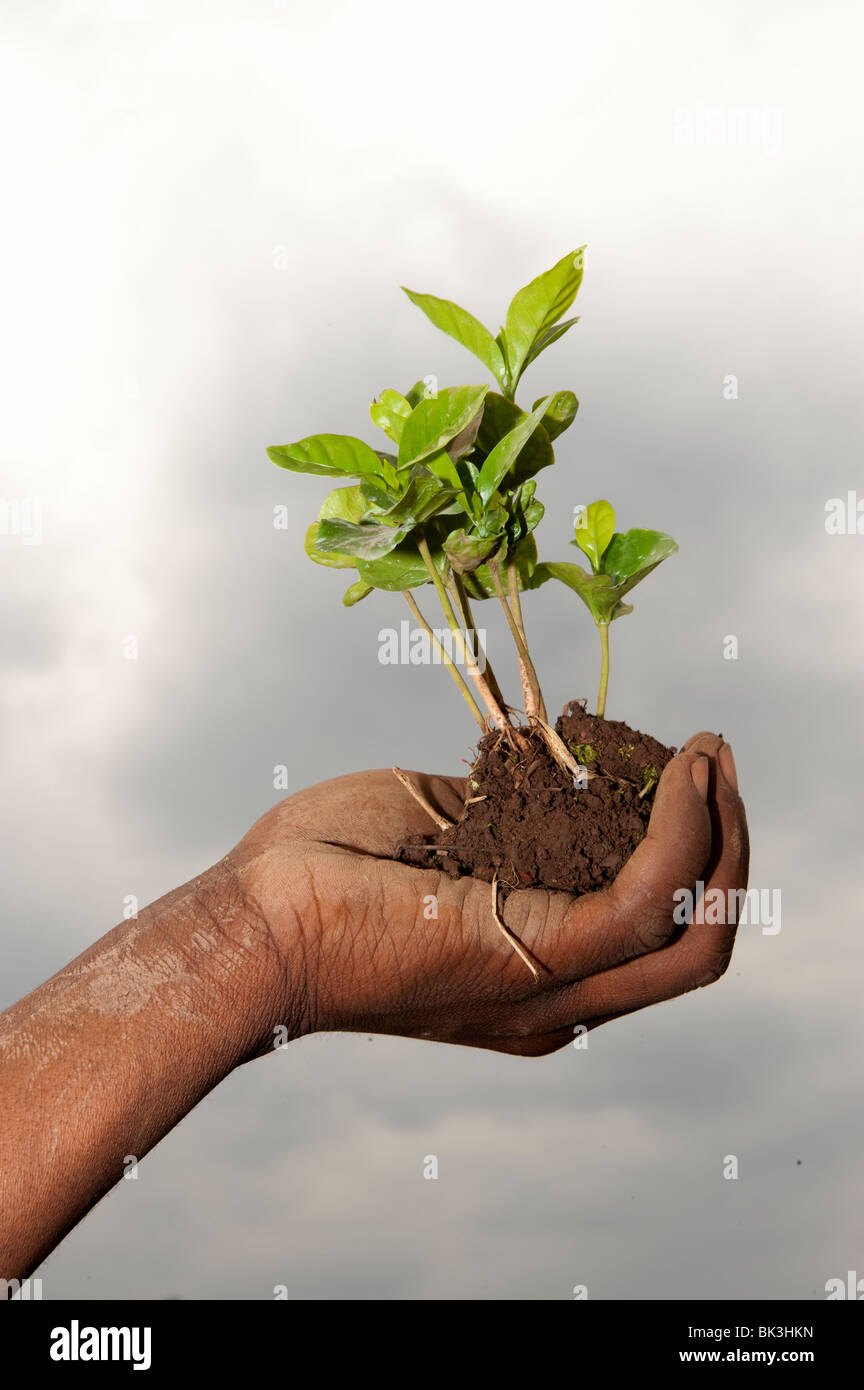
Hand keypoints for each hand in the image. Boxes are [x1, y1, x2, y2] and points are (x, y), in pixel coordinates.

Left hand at [229, 732, 747, 1055]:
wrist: (250, 923)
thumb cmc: (320, 874)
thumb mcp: (439, 834)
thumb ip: (506, 821)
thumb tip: (546, 768)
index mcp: (532, 971)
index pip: (652, 930)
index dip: (688, 853)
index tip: (688, 770)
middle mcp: (557, 997)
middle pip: (697, 941)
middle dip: (728, 846)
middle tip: (719, 760)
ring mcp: (551, 983)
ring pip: (695, 926)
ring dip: (719, 829)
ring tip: (710, 752)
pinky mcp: (536, 952)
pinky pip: (651, 893)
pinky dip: (683, 826)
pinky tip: (681, 768)